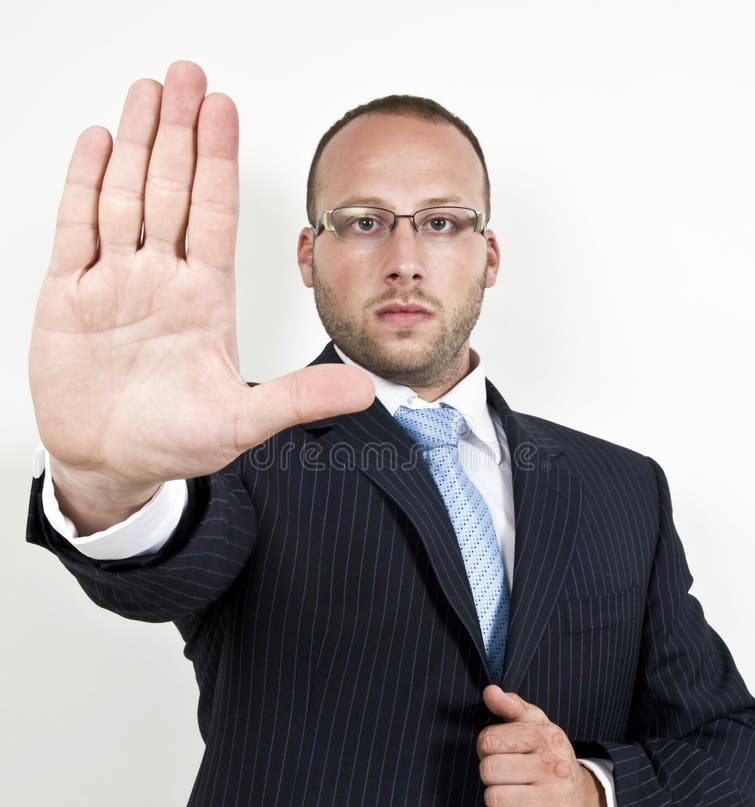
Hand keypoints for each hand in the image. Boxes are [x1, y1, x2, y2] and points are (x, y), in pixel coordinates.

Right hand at [29, 61, 372, 530]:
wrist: (111, 465)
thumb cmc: (173, 444)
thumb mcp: (242, 424)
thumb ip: (299, 399)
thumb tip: (367, 389)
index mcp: (205, 301)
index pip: (215, 215)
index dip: (218, 161)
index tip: (224, 110)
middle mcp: (163, 281)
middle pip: (172, 190)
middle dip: (179, 132)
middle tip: (187, 75)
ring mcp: (116, 283)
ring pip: (126, 196)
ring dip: (136, 144)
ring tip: (148, 92)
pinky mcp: (69, 296)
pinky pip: (77, 229)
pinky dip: (85, 185)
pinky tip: (99, 144)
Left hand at [477, 685, 608, 806]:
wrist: (584, 802)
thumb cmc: (550, 759)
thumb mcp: (535, 725)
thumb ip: (509, 706)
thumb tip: (490, 692)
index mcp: (544, 737)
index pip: (489, 740)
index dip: (486, 747)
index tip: (500, 751)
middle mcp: (553, 766)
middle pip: (489, 771)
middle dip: (491, 775)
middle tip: (508, 776)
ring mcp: (555, 799)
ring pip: (494, 799)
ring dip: (497, 800)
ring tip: (514, 795)